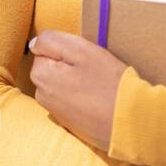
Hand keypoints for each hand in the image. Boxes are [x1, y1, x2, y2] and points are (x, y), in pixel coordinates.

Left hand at [27, 30, 127, 151]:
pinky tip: (100, 100)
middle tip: (95, 72)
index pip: (47, 50)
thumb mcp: (81, 50)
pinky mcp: (70, 124)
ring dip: (79, 81)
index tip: (86, 59)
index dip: (68, 50)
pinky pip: (74, 100)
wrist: (131, 123)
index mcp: (41, 76)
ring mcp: (55, 112)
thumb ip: (52, 41)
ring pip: (64, 83)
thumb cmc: (108, 84)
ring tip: (99, 86)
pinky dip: (84, 97)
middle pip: (54, 67)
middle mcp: (42, 96)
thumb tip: (34, 44)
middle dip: (71, 65)